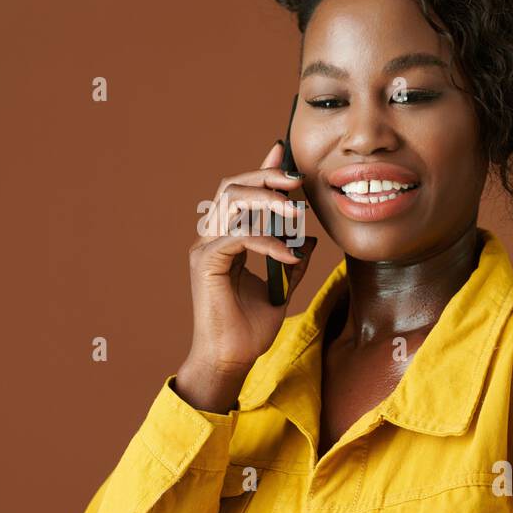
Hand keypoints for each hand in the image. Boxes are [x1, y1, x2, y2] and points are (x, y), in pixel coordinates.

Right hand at [176, 140, 317, 411]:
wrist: (230, 360)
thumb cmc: (248, 331)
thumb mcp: (280, 289)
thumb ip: (291, 262)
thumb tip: (308, 240)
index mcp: (225, 240)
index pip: (241, 193)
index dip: (261, 170)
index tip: (282, 152)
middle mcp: (211, 239)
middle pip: (232, 187)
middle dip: (265, 177)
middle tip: (295, 180)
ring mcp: (205, 249)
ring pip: (232, 203)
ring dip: (267, 202)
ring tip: (295, 214)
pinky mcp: (206, 263)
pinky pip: (238, 237)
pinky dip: (267, 241)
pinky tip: (288, 255)